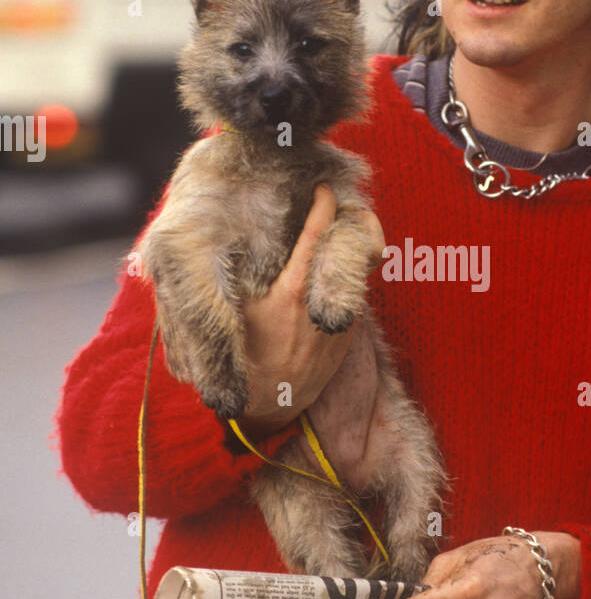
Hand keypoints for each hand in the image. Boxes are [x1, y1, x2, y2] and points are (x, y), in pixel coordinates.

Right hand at [237, 184, 384, 436]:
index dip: (322, 208)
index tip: (323, 188)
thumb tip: (230, 242)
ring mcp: (339, 323)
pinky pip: (351, 299)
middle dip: (345, 225)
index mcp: (291, 295)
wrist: (268, 410)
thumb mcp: (236, 313)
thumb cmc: (244, 356)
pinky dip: (344, 281)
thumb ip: (241, 278)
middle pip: (345, 253)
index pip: (315, 239)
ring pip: (352, 276)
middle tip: (339, 202)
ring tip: (338, 230)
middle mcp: (321, 306)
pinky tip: (332, 272)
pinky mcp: (347, 338)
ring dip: (344, 253)